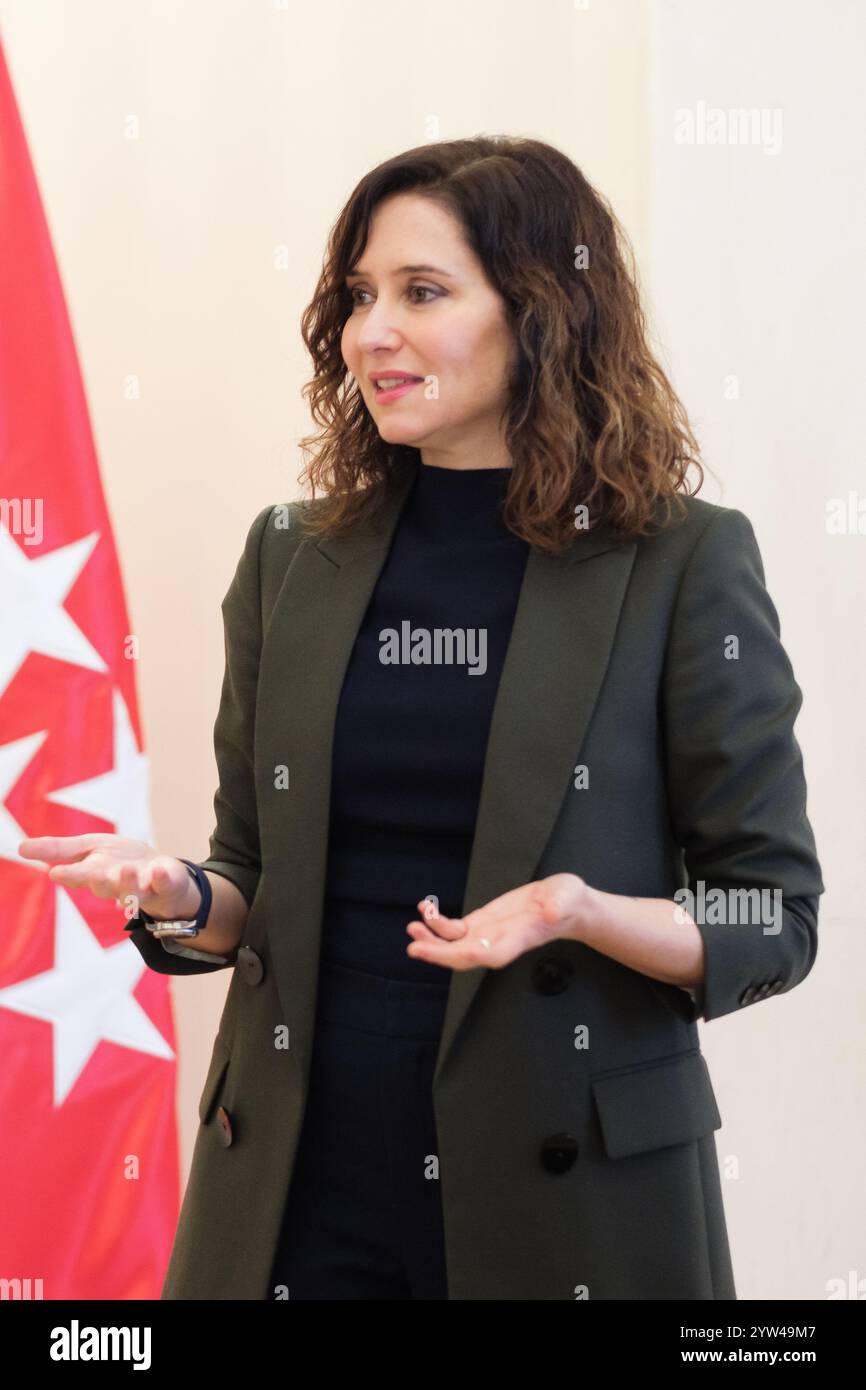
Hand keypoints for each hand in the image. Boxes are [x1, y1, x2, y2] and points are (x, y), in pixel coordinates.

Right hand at [17, 834, 198, 921]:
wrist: (164, 876)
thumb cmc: (121, 861)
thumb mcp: (90, 849)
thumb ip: (59, 850)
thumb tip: (20, 848)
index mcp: (96, 874)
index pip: (79, 876)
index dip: (69, 875)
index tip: (55, 872)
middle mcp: (117, 884)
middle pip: (105, 886)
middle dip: (99, 881)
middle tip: (95, 875)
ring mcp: (143, 886)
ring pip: (133, 890)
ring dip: (129, 882)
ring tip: (126, 870)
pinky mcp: (166, 883)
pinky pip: (164, 882)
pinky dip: (161, 877)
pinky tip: (158, 869)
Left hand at [405, 872, 590, 970]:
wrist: (566, 905)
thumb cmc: (568, 901)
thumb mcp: (568, 896)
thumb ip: (561, 904)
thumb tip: (552, 912)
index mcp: (520, 938)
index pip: (493, 954)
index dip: (470, 954)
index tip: (455, 950)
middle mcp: (500, 943)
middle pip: (465, 956)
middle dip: (439, 954)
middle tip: (414, 946)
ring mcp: (488, 935)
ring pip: (455, 946)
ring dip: (432, 940)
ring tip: (413, 927)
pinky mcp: (482, 924)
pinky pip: (455, 930)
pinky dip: (438, 923)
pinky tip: (425, 910)